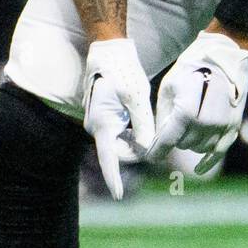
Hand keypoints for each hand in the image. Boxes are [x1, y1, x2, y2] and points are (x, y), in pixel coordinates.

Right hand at [82, 38, 154, 200]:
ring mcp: (97, 122)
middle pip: (119, 151)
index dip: (114, 178)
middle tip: (151, 129)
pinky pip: (117, 132)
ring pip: (119, 142)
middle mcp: (96, 127)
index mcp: (102, 124)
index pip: (108, 158)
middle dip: (136, 147)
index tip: (118, 196)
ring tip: (141, 113)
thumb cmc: (122, 71)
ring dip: (133, 137)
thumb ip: (143, 125)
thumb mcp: (137, 97)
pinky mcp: (102, 117)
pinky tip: (135, 113)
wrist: (108, 51)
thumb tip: (148, 148)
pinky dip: (129, 129)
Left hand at [148, 31, 247, 174]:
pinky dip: (208, 161)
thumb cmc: (192, 68)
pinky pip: (219, 152)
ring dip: (191, 142)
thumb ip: (162, 115)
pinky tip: (198, 169)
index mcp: (186, 112)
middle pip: (182, 145)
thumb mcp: (169, 87)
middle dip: (175, 138)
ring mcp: (221, 127)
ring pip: (199, 149)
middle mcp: (205, 124)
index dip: (155, 151)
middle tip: (173, 122)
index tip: (149, 157)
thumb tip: (157, 137)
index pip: (166, 141)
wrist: (224, 56)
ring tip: (189, 123)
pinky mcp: (233, 127)